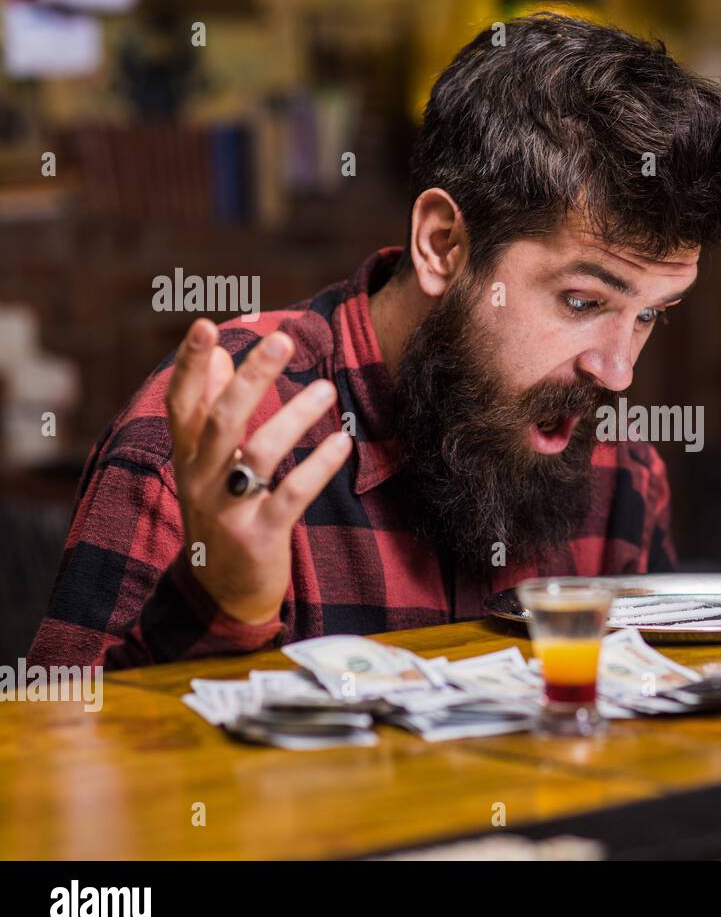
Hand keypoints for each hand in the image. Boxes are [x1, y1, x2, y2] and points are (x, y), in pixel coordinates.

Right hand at [166, 319, 351, 624]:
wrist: (221, 592)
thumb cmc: (221, 513)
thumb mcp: (208, 465)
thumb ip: (212, 411)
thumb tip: (224, 357)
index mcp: (187, 455)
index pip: (182, 401)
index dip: (191, 364)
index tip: (205, 325)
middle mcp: (201, 478)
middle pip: (221, 419)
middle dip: (251, 378)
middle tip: (282, 341)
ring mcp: (228, 509)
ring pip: (257, 453)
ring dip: (294, 417)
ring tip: (326, 389)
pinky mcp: (259, 535)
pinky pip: (290, 495)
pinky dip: (317, 468)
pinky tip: (342, 442)